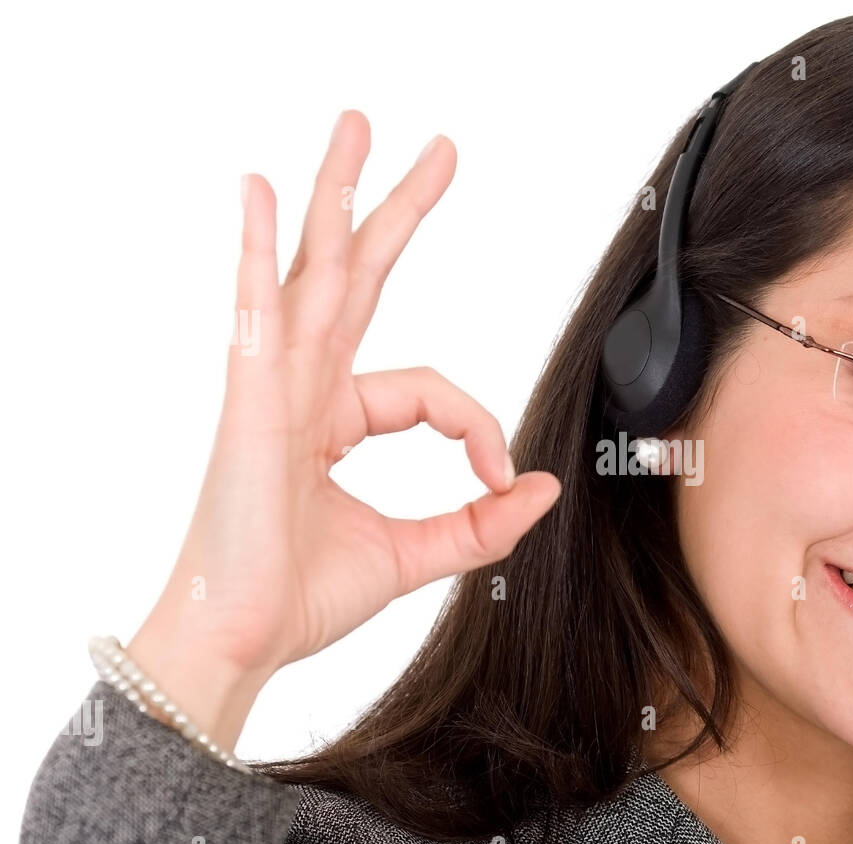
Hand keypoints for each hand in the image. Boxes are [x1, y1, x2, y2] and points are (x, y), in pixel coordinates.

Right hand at [127, 111, 561, 748]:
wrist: (243, 641)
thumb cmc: (303, 598)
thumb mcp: (417, 554)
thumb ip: (481, 523)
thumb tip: (541, 486)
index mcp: (337, 417)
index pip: (432, 389)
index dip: (478, 425)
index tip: (498, 476)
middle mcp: (305, 387)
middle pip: (359, 278)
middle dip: (399, 210)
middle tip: (439, 151)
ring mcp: (274, 385)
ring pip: (314, 269)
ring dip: (336, 195)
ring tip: (358, 125)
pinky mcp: (251, 402)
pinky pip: (256, 310)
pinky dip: (256, 249)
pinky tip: (258, 190)